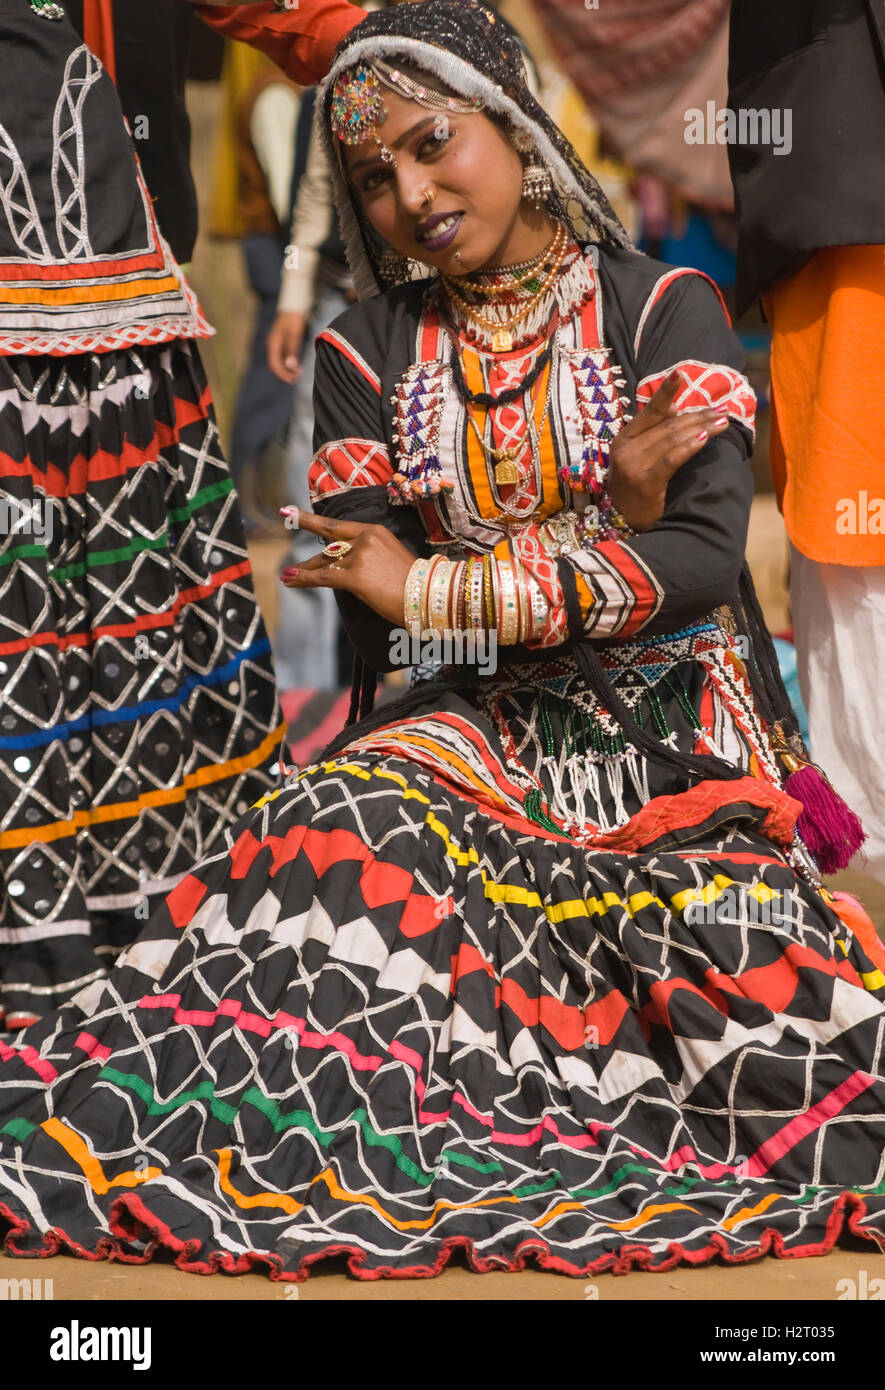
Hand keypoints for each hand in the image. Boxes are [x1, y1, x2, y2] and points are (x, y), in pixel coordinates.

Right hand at [267, 311, 306, 383]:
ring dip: (288, 369)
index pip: (274, 364)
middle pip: (276, 365)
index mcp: (273, 344)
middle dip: (285, 373)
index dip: (282, 374)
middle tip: (296, 379)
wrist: (293, 306)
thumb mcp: (294, 335)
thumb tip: (290, 366)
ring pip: (280, 362)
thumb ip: (292, 350)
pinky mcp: (282, 343)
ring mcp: (277, 345)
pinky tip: (298, 366)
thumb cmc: (293, 319)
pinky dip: (290, 363)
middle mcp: (273, 346)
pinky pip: (284, 357)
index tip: (292, 380)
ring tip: (299, 373)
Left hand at [279, 509, 415, 626]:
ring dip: (305, 571)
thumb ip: (370, 559)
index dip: (314, 521)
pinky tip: (291, 580)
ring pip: (325, 563)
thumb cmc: (416, 585)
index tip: (293, 513)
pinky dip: (305, 579)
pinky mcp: (356, 575)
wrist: (428, 596)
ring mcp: (360, 556)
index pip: (338, 527)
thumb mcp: (391, 562)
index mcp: (375, 532)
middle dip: (309, 551)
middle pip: (329, 544)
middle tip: (289, 545)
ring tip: (288, 576)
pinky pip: (324, 577)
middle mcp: (365, 539)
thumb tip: (348, 569)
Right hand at [607, 371, 731, 532]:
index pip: (649, 412)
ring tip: (723, 423)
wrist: (626, 523)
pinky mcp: (645, 484)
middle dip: (697, 416)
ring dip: (700, 428)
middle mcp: (626, 451)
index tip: (680, 374)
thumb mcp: (639, 458)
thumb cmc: (637, 488)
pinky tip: (703, 438)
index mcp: (624, 440)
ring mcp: (633, 467)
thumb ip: (654, 435)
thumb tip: (679, 411)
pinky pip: (671, 460)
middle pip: (667, 426)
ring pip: (672, 440)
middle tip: (722, 411)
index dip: (666, 392)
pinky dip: (688, 447)